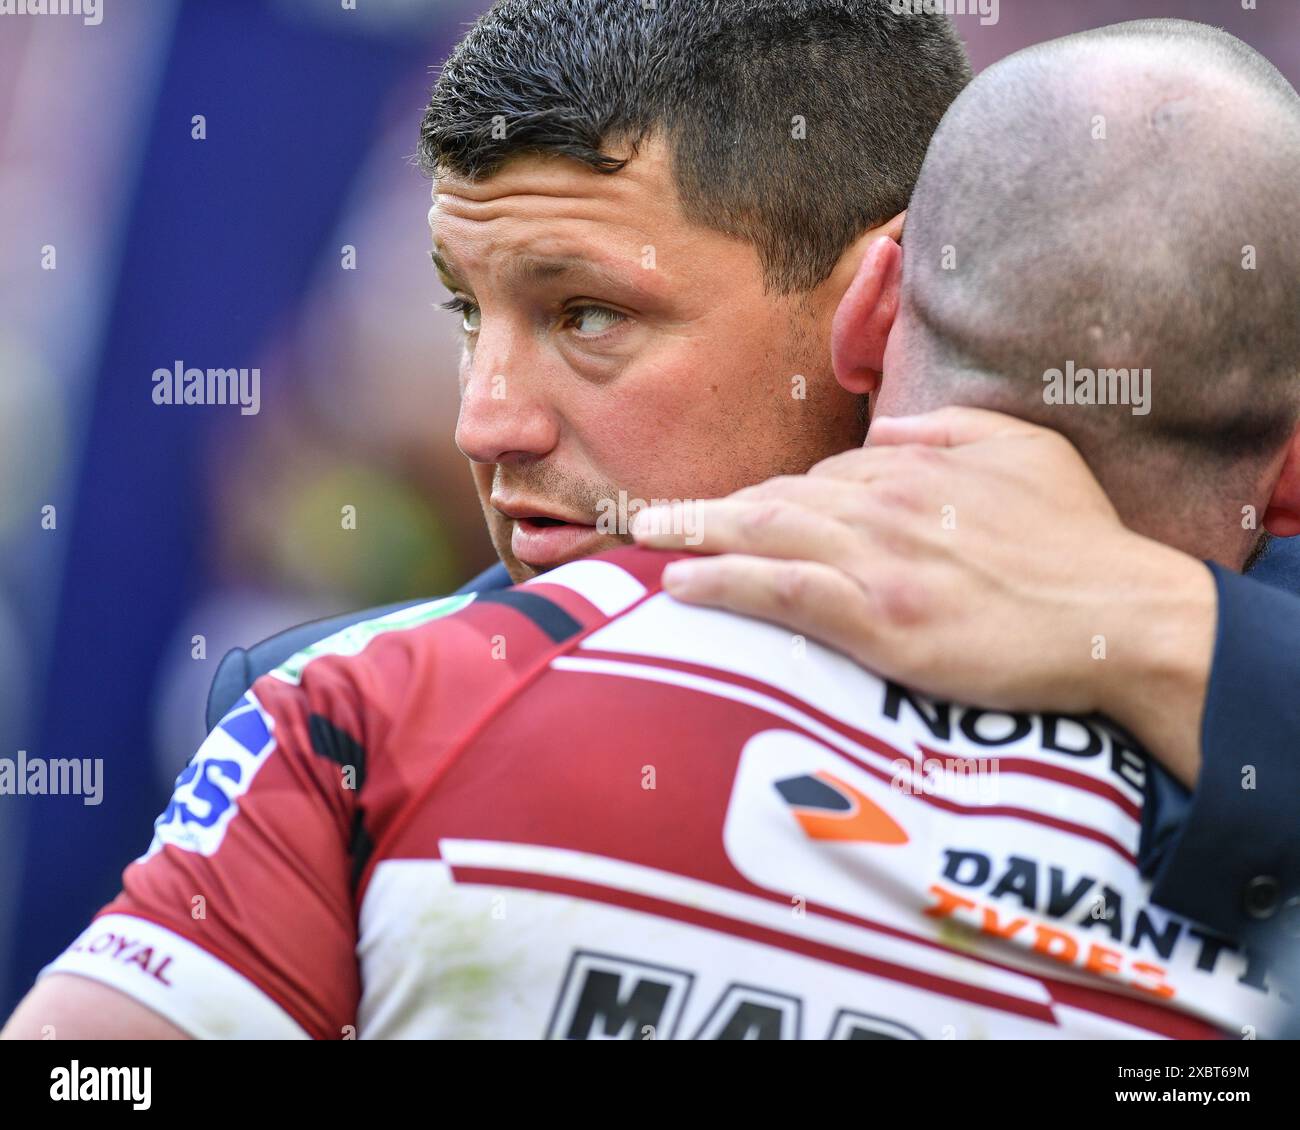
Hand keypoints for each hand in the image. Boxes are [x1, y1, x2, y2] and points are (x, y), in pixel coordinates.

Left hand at [631, 407, 1216, 785]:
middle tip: (648, 517)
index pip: (817, 477)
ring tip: (644, 538)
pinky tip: (680, 582)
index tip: (731, 514)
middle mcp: (884, 506)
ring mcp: (878, 561)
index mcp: (913, 469)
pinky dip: (725, 581)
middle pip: (774, 500)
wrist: (1120, 614)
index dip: (767, 499)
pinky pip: (781, 590)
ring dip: (695, 534)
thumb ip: (945, 429)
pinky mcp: (879, 617)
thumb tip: (882, 431)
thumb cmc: (1078, 538)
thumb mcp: (1022, 448)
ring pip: (764, 535)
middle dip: (707, 509)